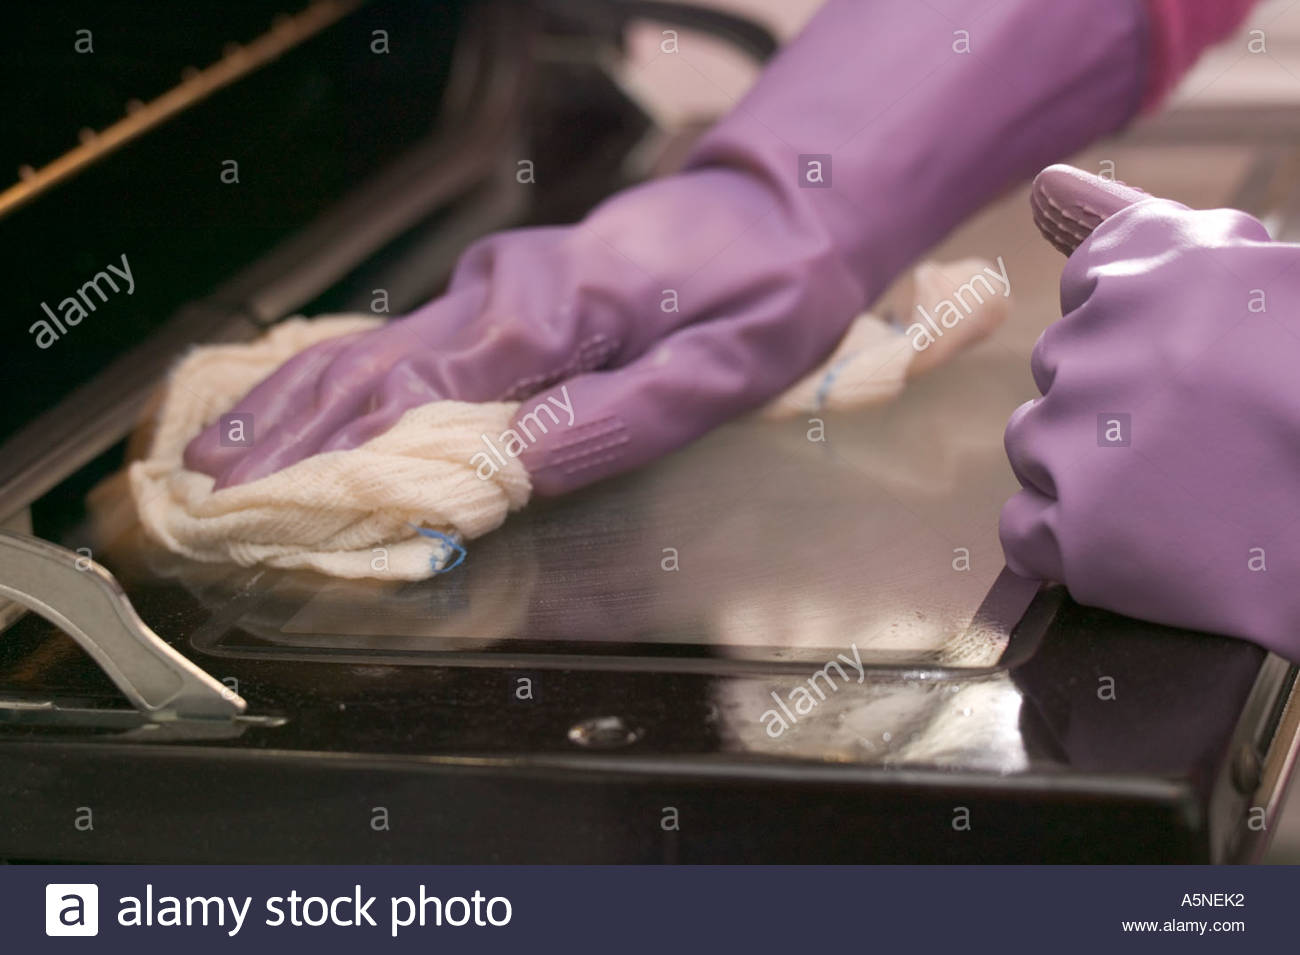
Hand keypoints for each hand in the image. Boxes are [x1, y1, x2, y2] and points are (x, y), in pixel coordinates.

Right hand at [185, 0, 1149, 495]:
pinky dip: (340, 387)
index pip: (416, 395)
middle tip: (201, 487)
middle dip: (283, 432)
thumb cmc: (764, 292)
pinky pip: (405, 348)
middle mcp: (500, 296)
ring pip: (372, 353)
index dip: (333, 455)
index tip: (262, 502)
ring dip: (293, 407)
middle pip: (368, 369)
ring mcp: (494, 293)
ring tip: (216, 452)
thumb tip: (514, 463)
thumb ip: (619, 419)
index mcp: (546, 315)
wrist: (783, 209)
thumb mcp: (722, 370)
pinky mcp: (502, 301)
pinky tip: (297, 410)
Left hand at [1001, 166, 1299, 659]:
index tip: (1187, 360)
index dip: (1140, 329)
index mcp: (1165, 266)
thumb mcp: (1269, 284)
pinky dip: (1068, 540)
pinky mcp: (1076, 535)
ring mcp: (1078, 442)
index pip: (1093, 280)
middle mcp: (1103, 342)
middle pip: (1061, 365)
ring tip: (1181, 491)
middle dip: (1115, 398)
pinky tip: (1141, 541)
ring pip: (1033, 442)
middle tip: (1204, 435)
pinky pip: (1025, 528)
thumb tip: (1045, 184)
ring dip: (1087, 466)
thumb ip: (1141, 232)